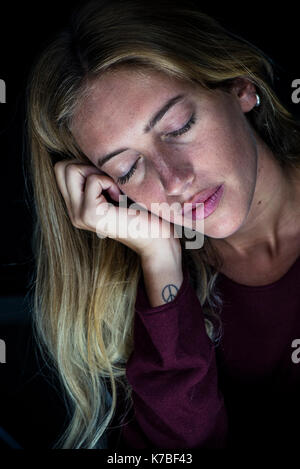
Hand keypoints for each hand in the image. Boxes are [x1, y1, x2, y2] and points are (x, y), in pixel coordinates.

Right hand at [54, 159, 181, 259]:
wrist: (157, 237)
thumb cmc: (144, 208)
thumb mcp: (116, 186)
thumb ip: (98, 173)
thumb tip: (91, 147)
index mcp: (76, 205)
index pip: (61, 169)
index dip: (84, 164)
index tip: (107, 178)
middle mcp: (73, 211)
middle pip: (61, 167)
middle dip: (87, 165)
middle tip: (109, 182)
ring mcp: (78, 215)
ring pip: (70, 170)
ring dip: (96, 172)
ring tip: (114, 189)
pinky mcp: (89, 214)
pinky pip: (93, 180)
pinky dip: (109, 182)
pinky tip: (121, 197)